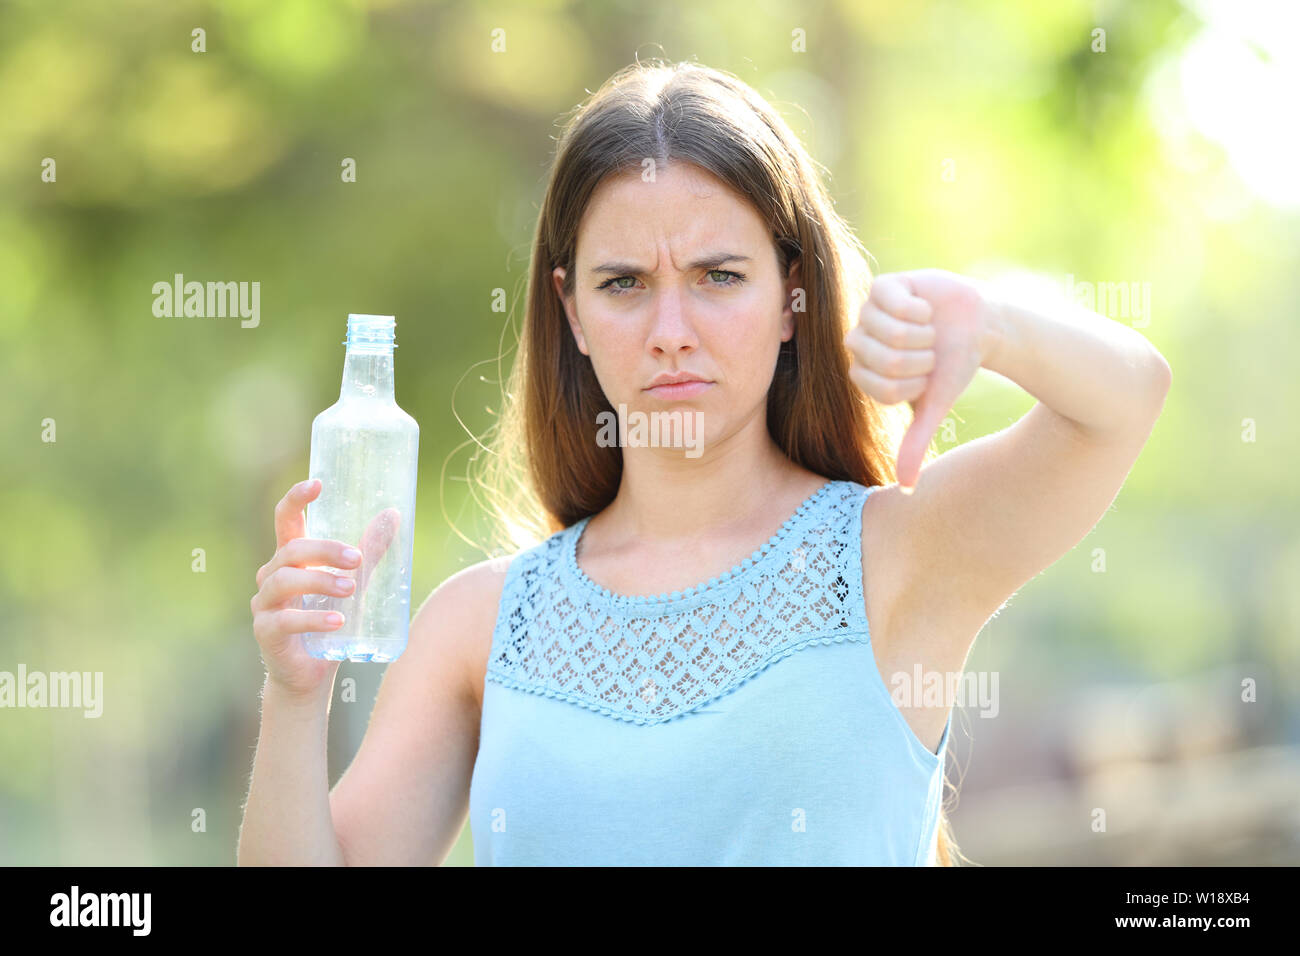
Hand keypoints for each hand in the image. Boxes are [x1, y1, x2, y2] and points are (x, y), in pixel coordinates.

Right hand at [250, 479, 357, 697]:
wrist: (311, 675)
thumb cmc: (331, 622)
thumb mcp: (353, 584)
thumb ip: (368, 553)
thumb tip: (392, 515)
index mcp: (290, 558)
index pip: (285, 520)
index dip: (296, 499)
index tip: (317, 483)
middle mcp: (270, 576)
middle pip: (291, 550)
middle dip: (325, 551)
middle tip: (356, 560)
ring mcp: (264, 604)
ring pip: (285, 581)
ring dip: (320, 581)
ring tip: (351, 588)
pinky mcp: (265, 632)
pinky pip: (286, 620)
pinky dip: (314, 619)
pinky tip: (338, 620)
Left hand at [843, 268, 996, 491]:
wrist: (981, 327)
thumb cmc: (952, 367)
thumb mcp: (934, 406)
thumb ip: (915, 442)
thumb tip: (906, 488)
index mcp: (865, 371)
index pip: (874, 384)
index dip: (908, 383)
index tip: (925, 378)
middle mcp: (861, 341)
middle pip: (877, 357)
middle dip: (915, 360)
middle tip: (930, 353)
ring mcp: (870, 312)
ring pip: (884, 330)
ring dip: (919, 334)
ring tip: (931, 331)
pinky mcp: (885, 286)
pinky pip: (889, 300)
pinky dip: (917, 309)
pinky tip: (925, 309)